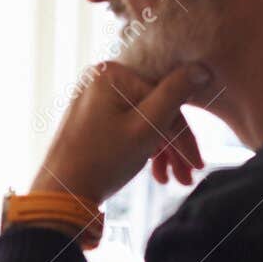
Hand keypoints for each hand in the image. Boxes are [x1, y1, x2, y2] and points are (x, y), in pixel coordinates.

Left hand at [33, 61, 210, 205]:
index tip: (198, 165)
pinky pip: (127, 126)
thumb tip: (202, 68)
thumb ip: (176, 94)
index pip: (166, 98)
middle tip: (187, 177)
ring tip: (172, 181)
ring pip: (142, 120)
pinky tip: (155, 172)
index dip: (185, 134)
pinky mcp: (91, 116)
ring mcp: (94, 98)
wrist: (61, 193)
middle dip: (174, 146)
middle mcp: (101, 79)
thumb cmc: (101, 161)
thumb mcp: (146, 127)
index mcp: (112, 73)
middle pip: (155, 109)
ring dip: (161, 150)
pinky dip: (142, 147)